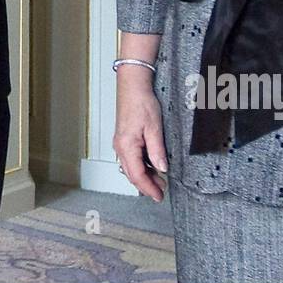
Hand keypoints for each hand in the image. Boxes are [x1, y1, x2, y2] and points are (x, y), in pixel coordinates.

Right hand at [113, 67, 168, 201]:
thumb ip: (157, 150)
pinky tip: (151, 166)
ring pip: (131, 168)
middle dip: (146, 185)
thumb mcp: (154, 128)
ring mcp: (120, 143)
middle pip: (132, 174)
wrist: (133, 86)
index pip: (137, 175)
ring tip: (160, 181)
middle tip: (161, 192)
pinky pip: (131, 159)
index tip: (158, 196)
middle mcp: (120, 147)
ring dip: (144, 176)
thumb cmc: (141, 103)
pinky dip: (141, 167)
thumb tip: (162, 168)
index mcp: (126, 146)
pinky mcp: (124, 139)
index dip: (148, 188)